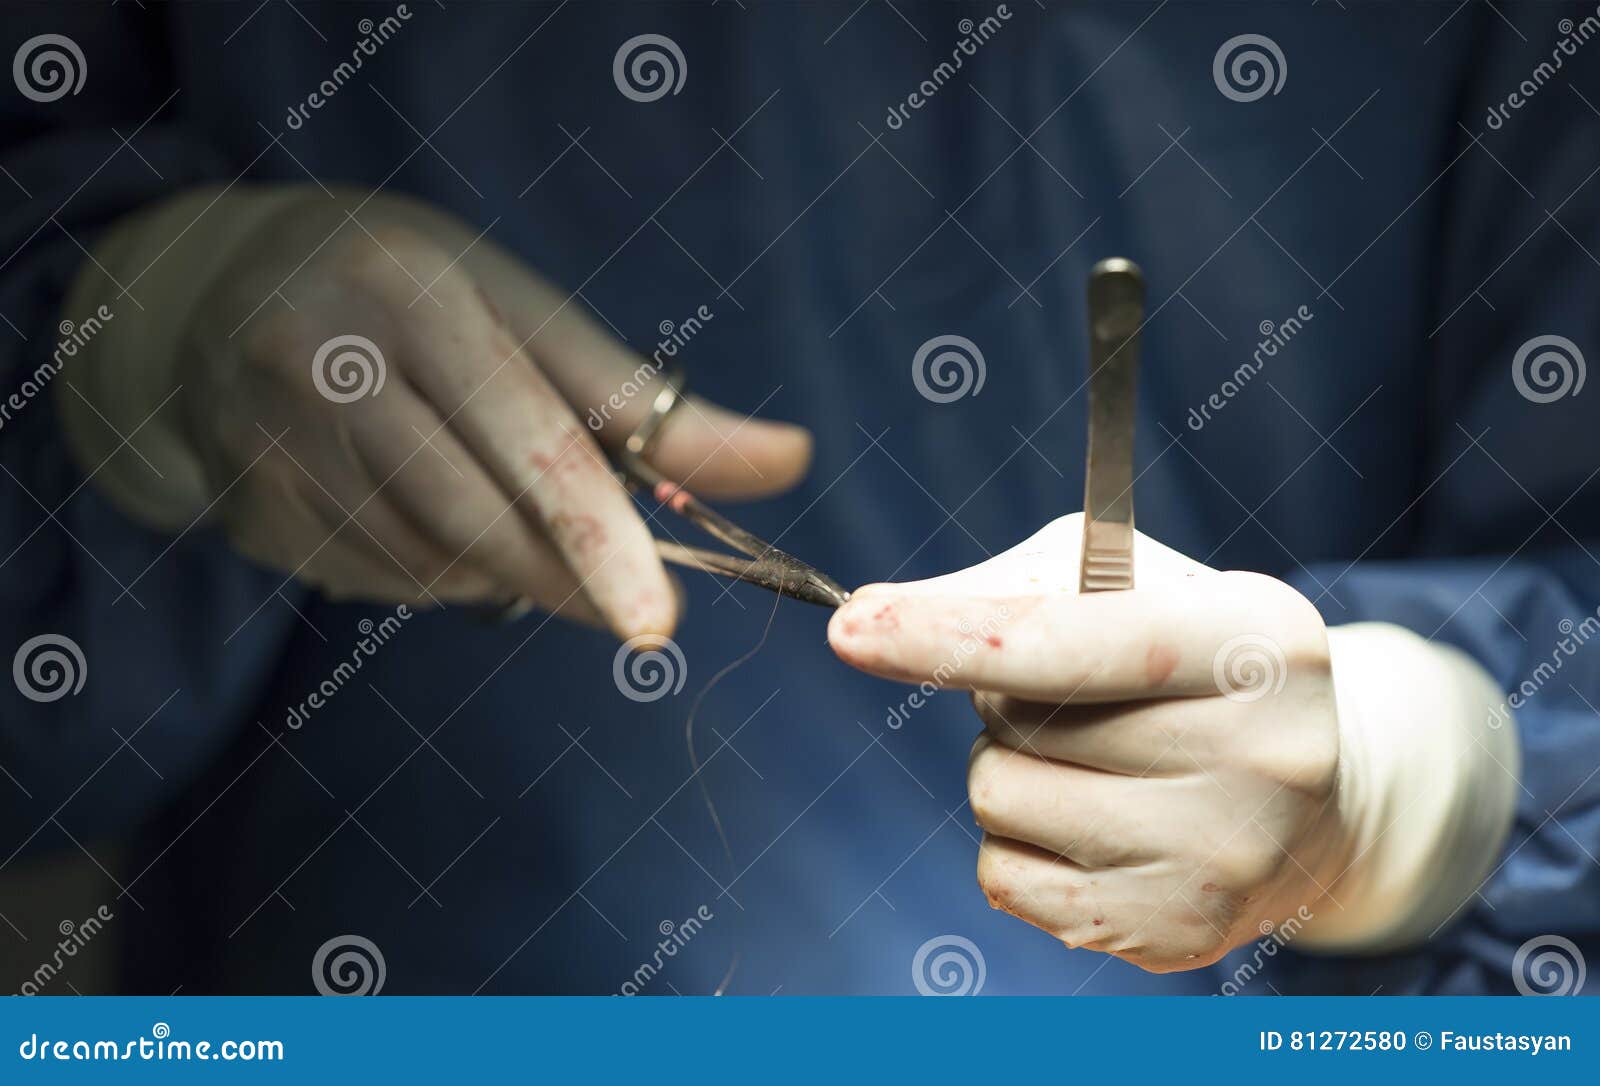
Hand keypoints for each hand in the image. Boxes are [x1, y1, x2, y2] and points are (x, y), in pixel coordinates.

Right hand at [61, 187, 810, 637]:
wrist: (220, 297)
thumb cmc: (416, 300)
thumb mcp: (528, 316)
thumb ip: (651, 405)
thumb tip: (791, 459)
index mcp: (418, 296)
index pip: (529, 439)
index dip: (600, 537)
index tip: (660, 620)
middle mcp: (325, 365)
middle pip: (478, 522)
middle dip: (572, 578)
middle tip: (638, 610)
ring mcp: (270, 444)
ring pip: (433, 565)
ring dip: (503, 570)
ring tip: (508, 514)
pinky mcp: (247, 509)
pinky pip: (379, 582)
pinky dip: (437, 575)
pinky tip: (430, 520)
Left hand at [828, 514, 1349, 971]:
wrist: (1305, 804)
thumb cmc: (1186, 664)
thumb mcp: (1127, 586)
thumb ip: (1003, 588)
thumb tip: (864, 615)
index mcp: (1256, 642)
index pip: (1069, 641)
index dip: (946, 634)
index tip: (848, 626)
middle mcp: (1262, 755)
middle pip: (1015, 720)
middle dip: (1004, 696)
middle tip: (1074, 695)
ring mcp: (1223, 857)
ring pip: (999, 798)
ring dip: (1005, 767)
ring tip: (1086, 759)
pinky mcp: (1176, 933)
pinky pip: (1003, 879)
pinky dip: (1016, 842)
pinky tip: (1088, 825)